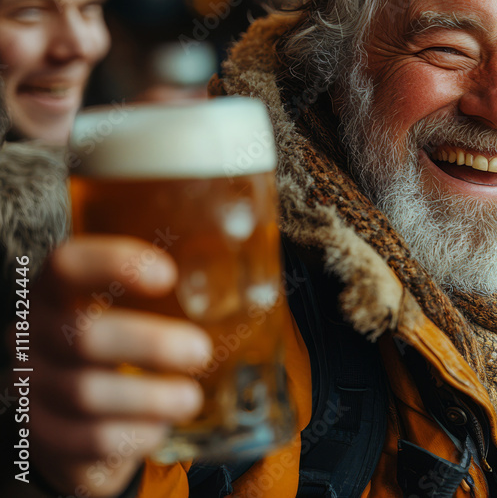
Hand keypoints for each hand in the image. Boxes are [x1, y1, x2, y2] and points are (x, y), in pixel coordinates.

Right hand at [25, 237, 211, 496]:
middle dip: (150, 344)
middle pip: (82, 333)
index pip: (68, 264)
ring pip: (87, 393)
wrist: (75, 414)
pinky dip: (131, 436)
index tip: (168, 274)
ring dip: (149, 397)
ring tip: (191, 398)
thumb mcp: (134, 311)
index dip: (114, 263)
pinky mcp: (43, 433)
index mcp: (56, 291)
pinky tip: (159, 429)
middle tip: (201, 351)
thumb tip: (257, 274)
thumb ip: (173, 292)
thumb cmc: (120, 347)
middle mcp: (33, 334)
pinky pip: (86, 439)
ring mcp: (32, 386)